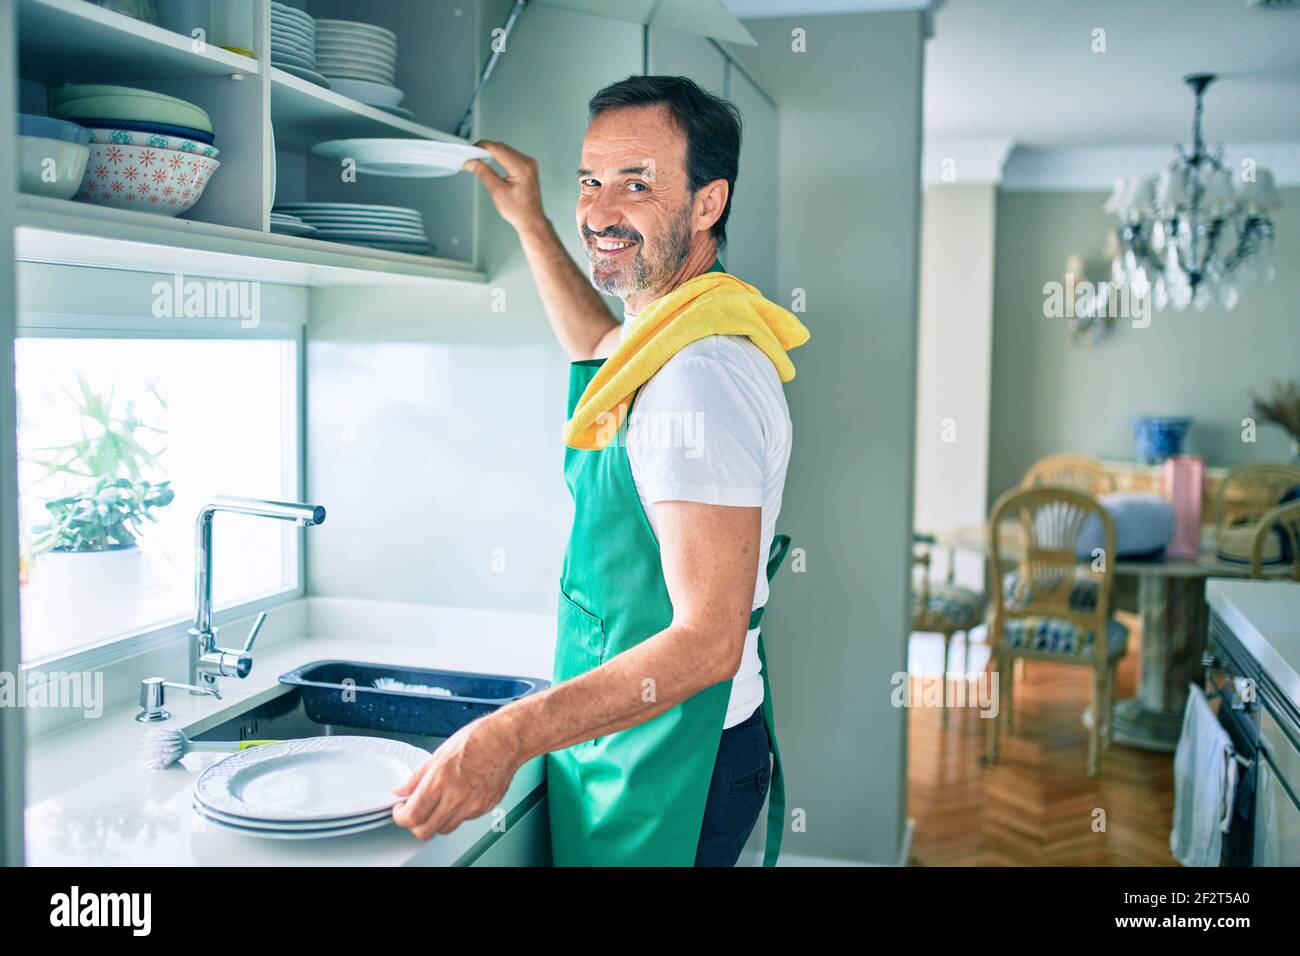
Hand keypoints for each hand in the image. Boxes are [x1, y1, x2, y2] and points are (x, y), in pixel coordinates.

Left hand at [390, 713, 521, 839]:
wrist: (509, 739)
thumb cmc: (479, 738)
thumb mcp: (440, 752)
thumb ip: (418, 777)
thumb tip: (402, 790)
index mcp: (441, 780)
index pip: (412, 816)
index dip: (400, 817)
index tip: (400, 810)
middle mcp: (457, 797)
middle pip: (425, 831)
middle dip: (415, 825)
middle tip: (413, 812)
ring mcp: (473, 805)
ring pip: (444, 829)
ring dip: (435, 821)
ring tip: (435, 804)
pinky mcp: (485, 808)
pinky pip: (463, 819)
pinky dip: (455, 813)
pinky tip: (457, 796)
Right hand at [463, 139, 545, 232]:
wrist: (531, 220)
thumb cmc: (519, 211)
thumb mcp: (497, 192)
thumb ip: (484, 173)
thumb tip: (472, 162)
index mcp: (522, 168)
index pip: (498, 149)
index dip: (482, 147)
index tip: (470, 150)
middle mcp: (528, 162)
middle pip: (502, 147)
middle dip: (485, 149)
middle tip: (471, 156)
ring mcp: (529, 164)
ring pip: (506, 150)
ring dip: (491, 152)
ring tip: (478, 158)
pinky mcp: (527, 166)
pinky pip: (511, 155)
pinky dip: (499, 156)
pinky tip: (490, 160)